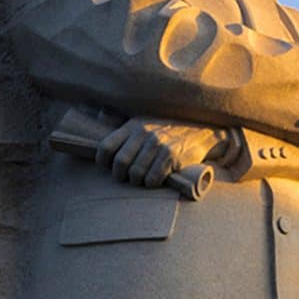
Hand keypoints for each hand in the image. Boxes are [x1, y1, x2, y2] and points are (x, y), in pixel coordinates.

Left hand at [96, 118, 226, 186]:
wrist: (200, 128)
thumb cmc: (167, 128)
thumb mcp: (143, 119)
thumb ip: (121, 121)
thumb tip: (99, 115)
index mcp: (132, 125)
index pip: (105, 147)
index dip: (103, 162)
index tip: (109, 167)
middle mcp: (143, 133)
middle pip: (120, 163)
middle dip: (121, 176)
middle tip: (127, 177)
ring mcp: (158, 144)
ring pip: (136, 174)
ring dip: (137, 182)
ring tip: (142, 179)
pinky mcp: (172, 155)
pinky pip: (153, 178)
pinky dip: (151, 183)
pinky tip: (155, 179)